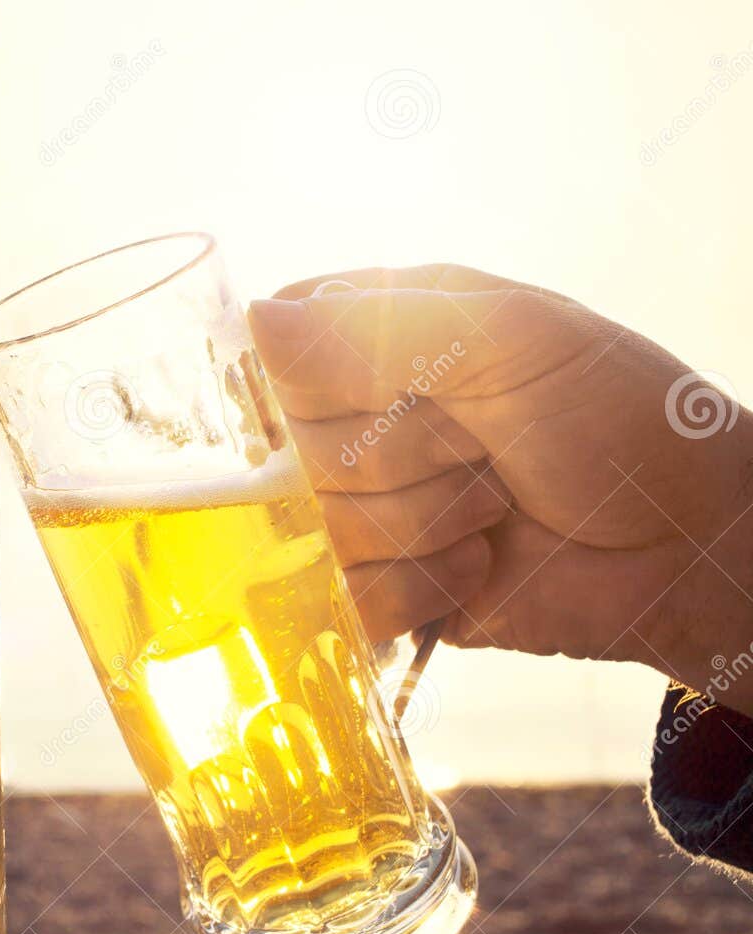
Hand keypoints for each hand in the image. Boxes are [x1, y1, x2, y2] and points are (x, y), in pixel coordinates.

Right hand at [247, 265, 752, 711]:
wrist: (690, 547)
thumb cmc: (620, 420)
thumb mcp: (514, 341)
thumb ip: (378, 329)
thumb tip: (253, 322)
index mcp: (372, 338)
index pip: (273, 359)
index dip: (324, 387)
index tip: (405, 388)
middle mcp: (353, 421)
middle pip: (290, 456)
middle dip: (398, 462)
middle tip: (482, 450)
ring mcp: (361, 510)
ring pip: (315, 534)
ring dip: (420, 528)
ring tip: (493, 511)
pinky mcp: (378, 589)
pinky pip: (342, 600)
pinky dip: (419, 591)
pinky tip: (478, 568)